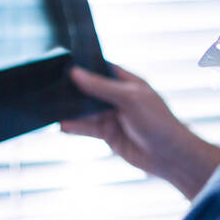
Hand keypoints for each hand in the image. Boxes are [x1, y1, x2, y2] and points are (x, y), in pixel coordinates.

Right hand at [61, 63, 219, 199]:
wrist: (169, 156)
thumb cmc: (157, 122)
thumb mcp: (129, 99)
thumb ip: (101, 87)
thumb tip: (76, 73)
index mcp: (127, 81)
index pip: (101, 68)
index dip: (84, 66)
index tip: (62, 63)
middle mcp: (118, 97)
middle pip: (90, 90)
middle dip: (73, 89)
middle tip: (50, 86)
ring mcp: (112, 116)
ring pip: (86, 110)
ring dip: (71, 110)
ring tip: (51, 107)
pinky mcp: (108, 134)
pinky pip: (88, 128)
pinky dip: (75, 127)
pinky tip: (62, 126)